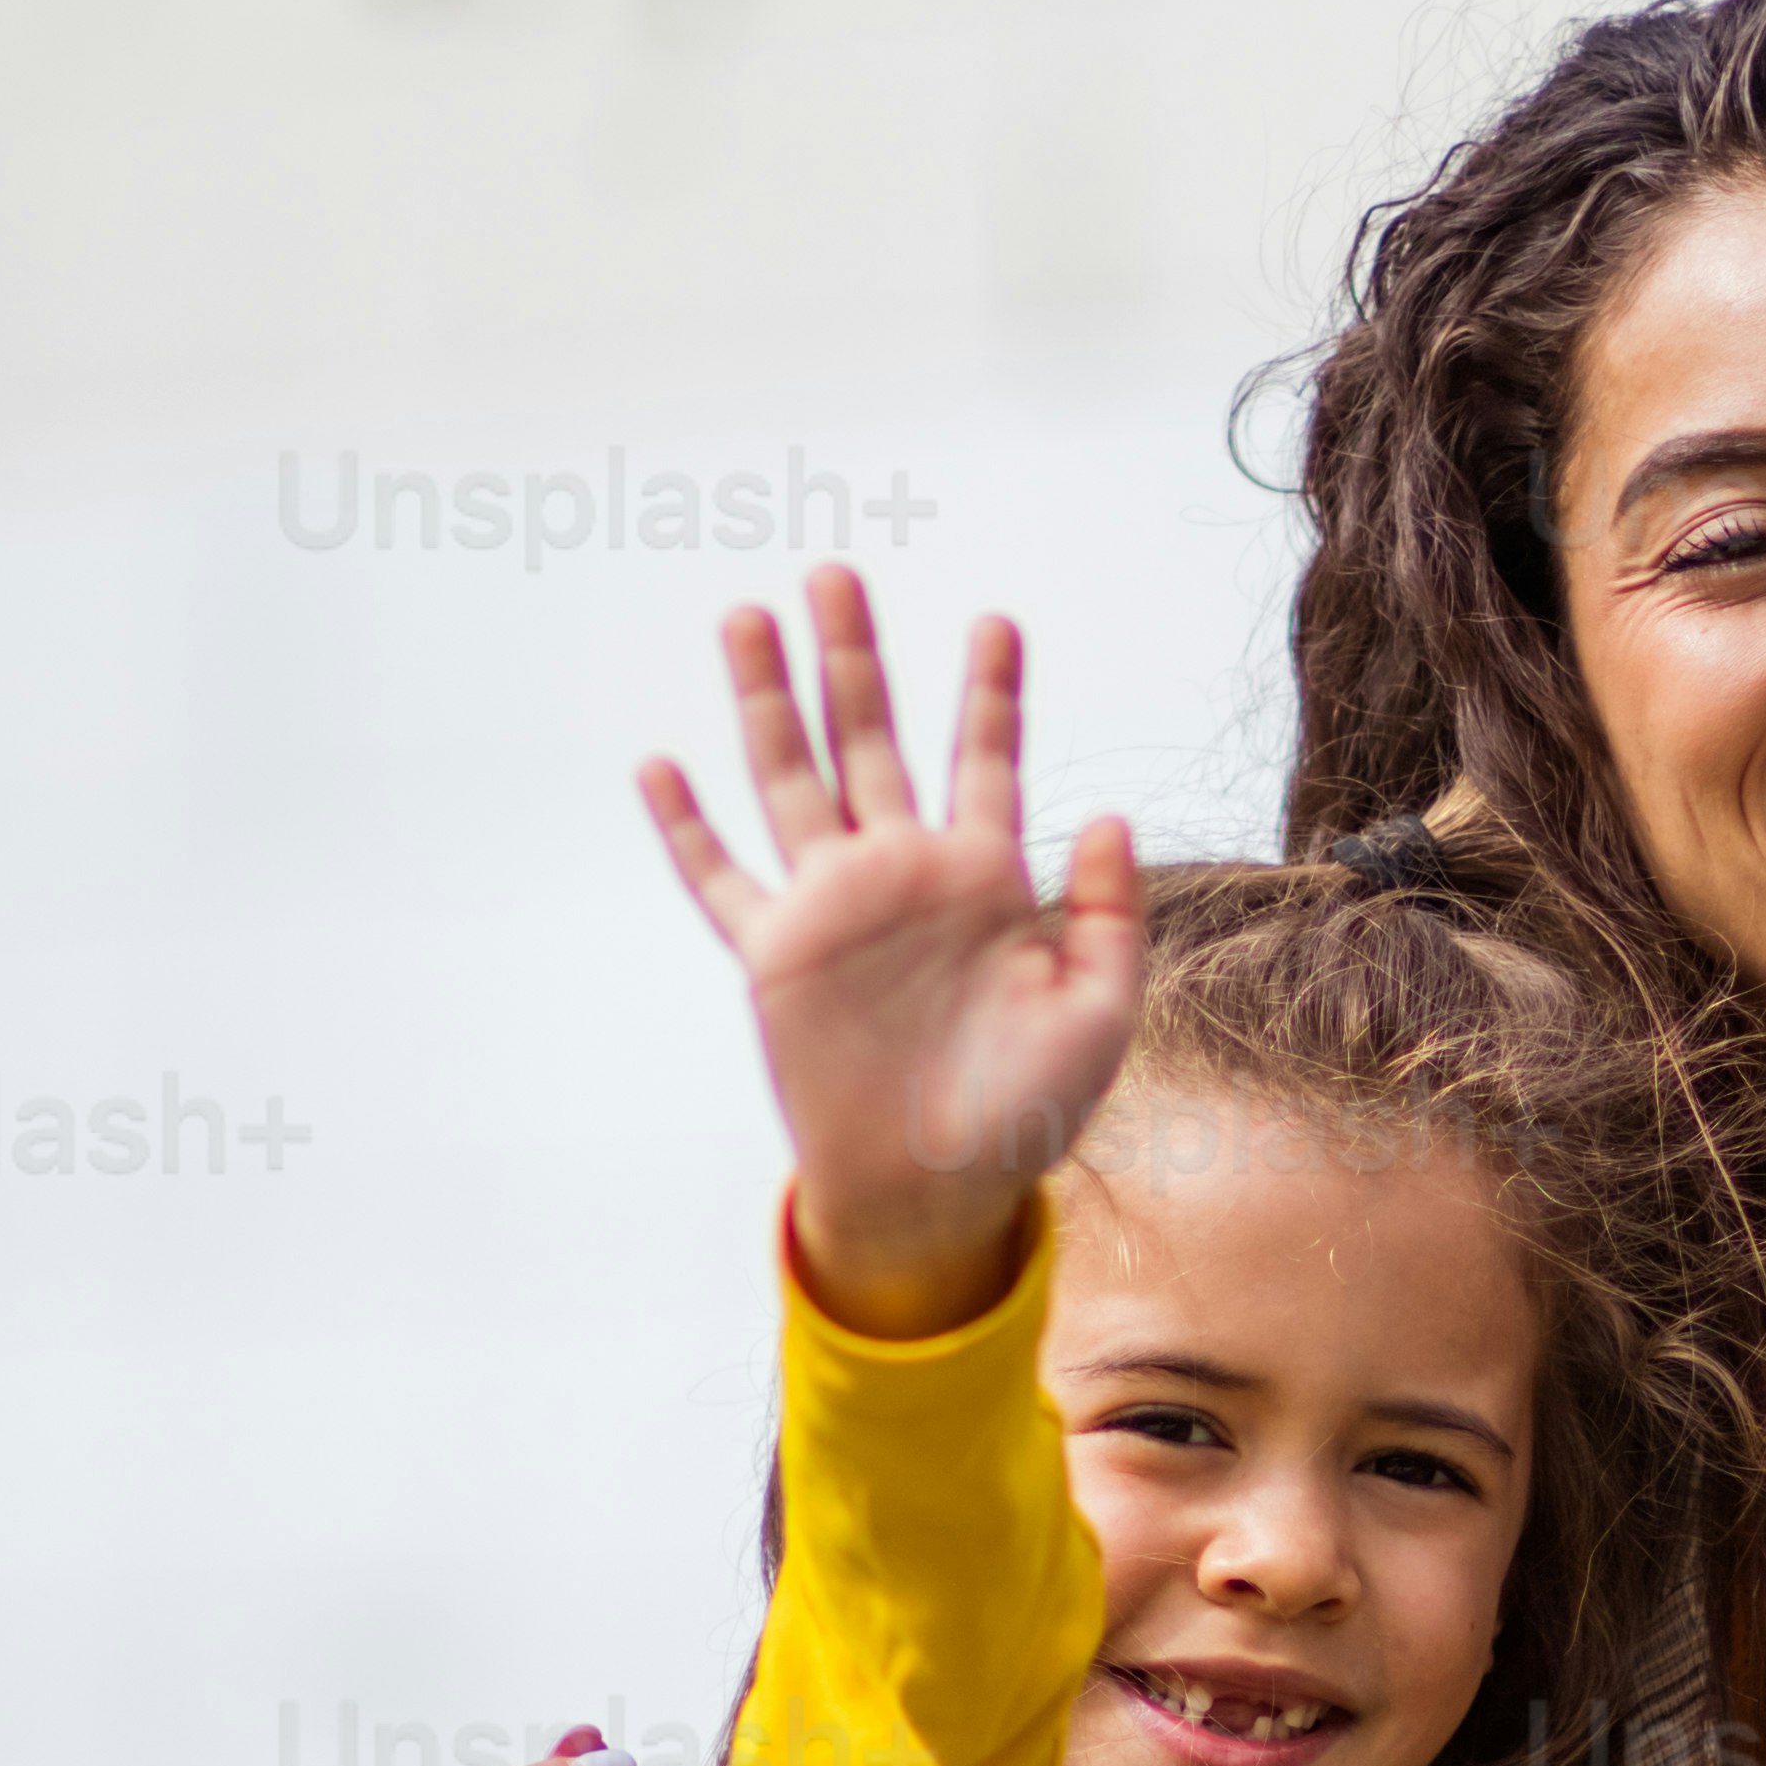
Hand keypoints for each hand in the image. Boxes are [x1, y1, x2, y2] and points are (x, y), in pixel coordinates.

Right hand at [639, 578, 1145, 1338]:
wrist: (940, 1190)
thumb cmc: (1028, 1110)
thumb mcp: (1098, 1013)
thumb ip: (1107, 915)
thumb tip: (1107, 814)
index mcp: (984, 879)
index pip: (985, 762)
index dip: (990, 693)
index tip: (996, 622)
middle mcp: (901, 875)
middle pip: (869, 741)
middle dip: (853, 660)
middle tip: (835, 576)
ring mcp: (833, 907)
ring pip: (791, 779)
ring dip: (767, 701)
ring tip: (749, 618)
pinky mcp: (778, 955)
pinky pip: (721, 881)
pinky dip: (687, 829)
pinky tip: (658, 767)